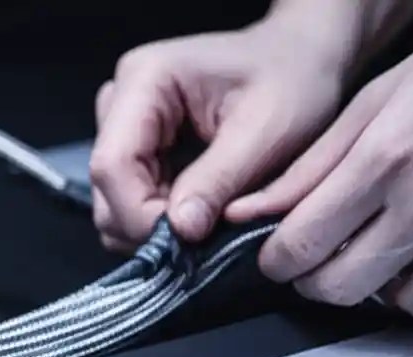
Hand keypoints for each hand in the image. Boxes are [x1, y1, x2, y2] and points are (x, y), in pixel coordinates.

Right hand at [90, 12, 360, 250]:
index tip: (189, 240)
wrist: (304, 60)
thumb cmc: (295, 81)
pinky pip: (129, 199)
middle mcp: (119, 99)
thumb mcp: (269, 130)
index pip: (113, 165)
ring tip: (209, 216)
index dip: (141, 214)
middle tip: (207, 233)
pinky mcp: (134, 146)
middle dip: (151, 222)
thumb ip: (219, 180)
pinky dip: (161, 216)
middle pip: (108, 187)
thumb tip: (180, 230)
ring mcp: (122, 124)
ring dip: (156, 223)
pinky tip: (200, 207)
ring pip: (112, 200)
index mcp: (144, 80)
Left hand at [228, 44, 412, 315]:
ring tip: (380, 244)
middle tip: (321, 252)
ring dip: (377, 284)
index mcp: (384, 162)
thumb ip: (307, 168)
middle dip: (315, 278)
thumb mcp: (373, 104)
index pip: (301, 245)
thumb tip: (245, 213)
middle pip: (338, 287)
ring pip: (396, 302)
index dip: (276, 260)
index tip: (276, 254)